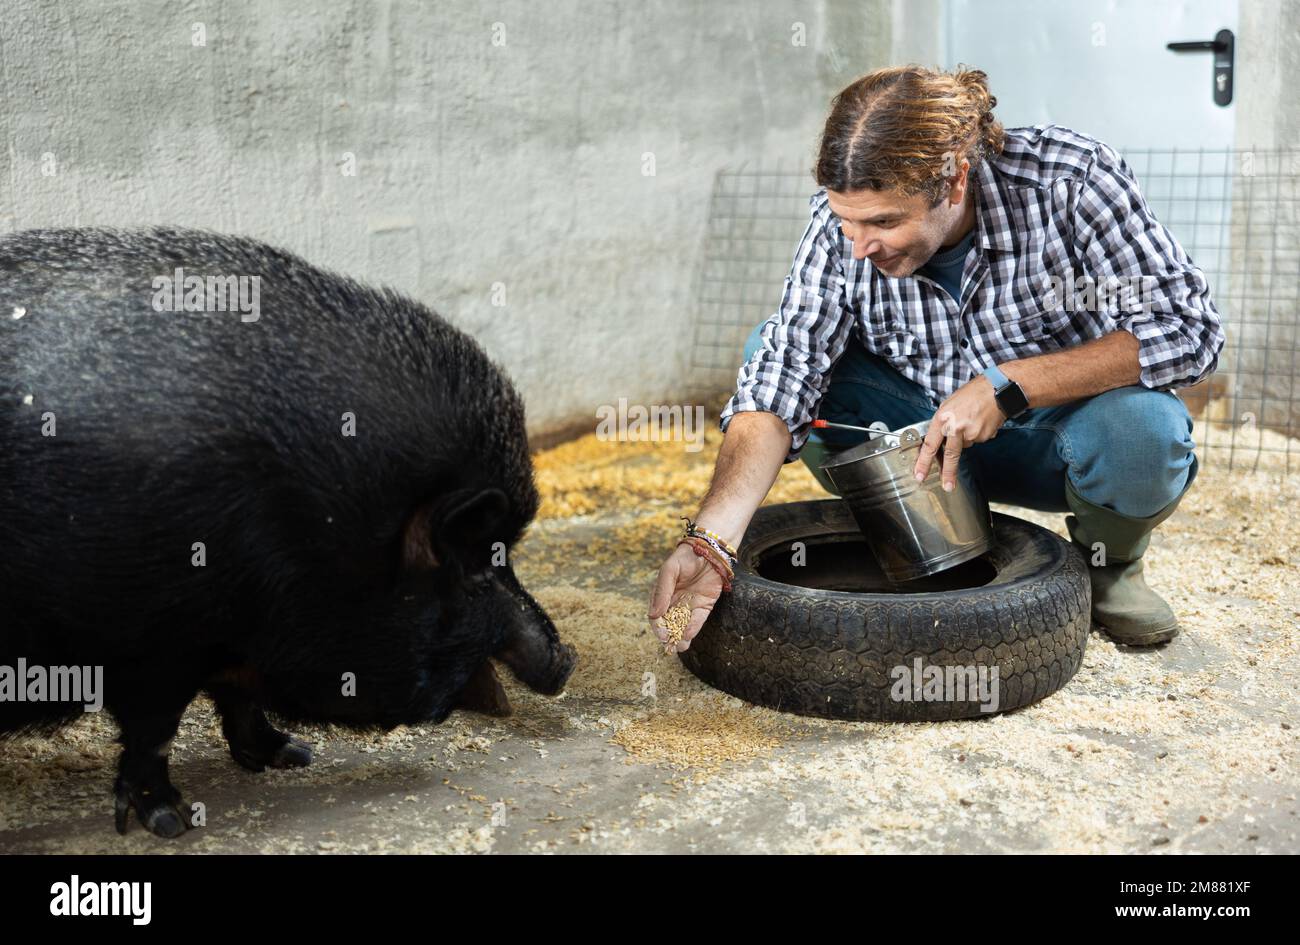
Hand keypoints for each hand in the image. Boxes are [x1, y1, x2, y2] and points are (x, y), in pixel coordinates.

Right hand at [647, 542, 722, 652]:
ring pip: (683, 625)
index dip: (658, 626)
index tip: (661, 635)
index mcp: (662, 594)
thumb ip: (662, 591)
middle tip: (670, 645)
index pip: (656, 615)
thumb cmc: (685, 558)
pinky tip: (689, 635)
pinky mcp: (704, 607)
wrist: (710, 550)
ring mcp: (689, 606)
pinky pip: (697, 621)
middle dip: (669, 636)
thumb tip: (653, 615)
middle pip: (669, 624)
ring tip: (680, 646)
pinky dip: (693, 628)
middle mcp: (674, 603)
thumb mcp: (669, 571)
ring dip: (681, 637)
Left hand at [912, 374, 1006, 490]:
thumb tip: (939, 441)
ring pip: (965, 445)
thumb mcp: (949, 405)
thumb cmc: (972, 394)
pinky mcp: (984, 436)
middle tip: (947, 486)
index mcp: (943, 418)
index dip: (923, 461)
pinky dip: (977, 434)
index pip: (930, 445)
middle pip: (951, 455)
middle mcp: (956, 427)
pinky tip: (981, 421)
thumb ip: (942, 424)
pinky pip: (977, 440)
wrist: (997, 389)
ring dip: (966, 438)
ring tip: (972, 420)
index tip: (919, 475)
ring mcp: (972, 433)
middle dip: (948, 473)